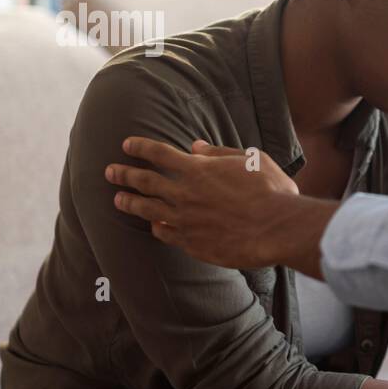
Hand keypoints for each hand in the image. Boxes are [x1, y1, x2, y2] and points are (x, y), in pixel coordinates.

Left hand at [106, 137, 335, 275]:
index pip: (158, 153)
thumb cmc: (272, 192)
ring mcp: (186, 221)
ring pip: (147, 209)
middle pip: (144, 181)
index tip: (126, 145)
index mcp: (199, 169)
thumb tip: (196, 146)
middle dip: (124, 174)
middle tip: (109, 172)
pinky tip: (152, 225)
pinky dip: (156, 227)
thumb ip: (220, 152)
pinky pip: (166, 234)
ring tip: (117, 200)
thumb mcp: (251, 160)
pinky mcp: (193, 243)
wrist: (278, 229)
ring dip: (130, 202)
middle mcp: (185, 194)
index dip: (139, 147)